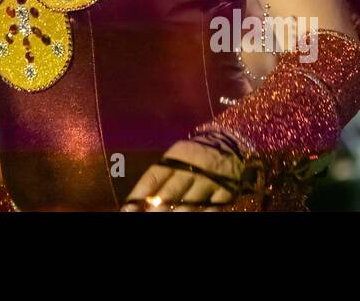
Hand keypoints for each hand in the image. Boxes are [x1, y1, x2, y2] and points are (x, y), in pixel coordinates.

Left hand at [123, 137, 242, 210]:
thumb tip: (140, 199)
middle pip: (171, 192)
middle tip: (150, 214)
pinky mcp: (225, 191)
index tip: (129, 208)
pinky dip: (203, 214)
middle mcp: (191, 168)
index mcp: (175, 157)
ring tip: (169, 217)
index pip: (154, 176)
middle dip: (158, 207)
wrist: (231, 142)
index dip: (140, 193)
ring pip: (191, 202)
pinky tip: (195, 217)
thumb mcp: (177, 156)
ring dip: (179, 213)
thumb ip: (162, 175)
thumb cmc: (195, 154)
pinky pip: (212, 208)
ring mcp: (209, 180)